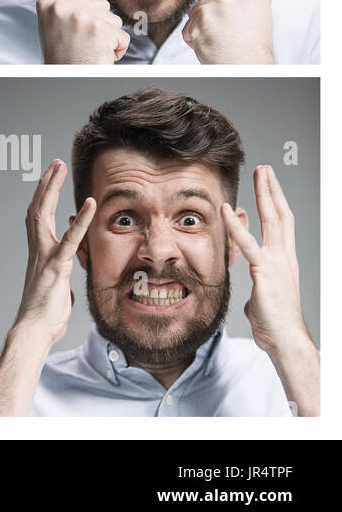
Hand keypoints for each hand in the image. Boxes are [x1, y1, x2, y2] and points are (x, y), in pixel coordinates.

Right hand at [11, 160, 95, 347]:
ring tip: (60, 169)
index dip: (43, 195)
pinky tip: (90, 204)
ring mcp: (45, 255)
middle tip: (54, 163)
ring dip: (53, 189)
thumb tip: (66, 272)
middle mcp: (38, 248)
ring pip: (45, 214)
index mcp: (39, 252)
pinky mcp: (57, 266)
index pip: (38, 216)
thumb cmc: (45, 314)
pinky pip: (70, 239)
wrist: (34, 330)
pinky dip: (80, 220)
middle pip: (37, 206)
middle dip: (46, 183)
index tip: (49, 177)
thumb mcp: (57, 287)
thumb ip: (62, 273)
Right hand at [37, 0, 128, 63]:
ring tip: (89, 50)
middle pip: (101, 4)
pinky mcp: (100, 30)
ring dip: (107, 37)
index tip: (72, 30)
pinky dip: (116, 50)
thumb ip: (69, 4)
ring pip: (114, 19)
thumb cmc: (63, 57)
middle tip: (80, 43)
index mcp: (47, 1)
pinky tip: (98, 57)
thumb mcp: (55, 23)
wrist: (66, 82)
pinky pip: (122, 36)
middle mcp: (61, 6)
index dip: (85, 12)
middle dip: (98, 24)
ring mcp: (80, 17)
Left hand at [182, 0, 274, 63]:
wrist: (248, 66)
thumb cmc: (252, 47)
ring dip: (202, 26)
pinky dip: (194, 37)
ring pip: (197, 10)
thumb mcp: (255, 14)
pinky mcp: (202, 14)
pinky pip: (188, 25)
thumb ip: (238, 0)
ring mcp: (219, 1)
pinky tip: (211, 43)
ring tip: (221, 38)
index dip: (226, 10)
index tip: (237, 22)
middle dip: (213, 16)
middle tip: (228, 33)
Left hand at [224, 166, 310, 355]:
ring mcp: (277, 263)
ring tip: (259, 173)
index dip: (276, 202)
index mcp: (285, 262)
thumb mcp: (264, 298)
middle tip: (265, 168)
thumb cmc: (275, 325)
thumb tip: (254, 294)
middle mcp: (285, 258)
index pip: (282, 224)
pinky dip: (236, 226)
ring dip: (264, 195)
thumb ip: (259, 289)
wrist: (286, 342)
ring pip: (272, 221)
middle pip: (280, 215)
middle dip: (272, 190)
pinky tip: (225, 210)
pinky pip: (248, 245)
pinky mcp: (265, 272)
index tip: (270, 184)